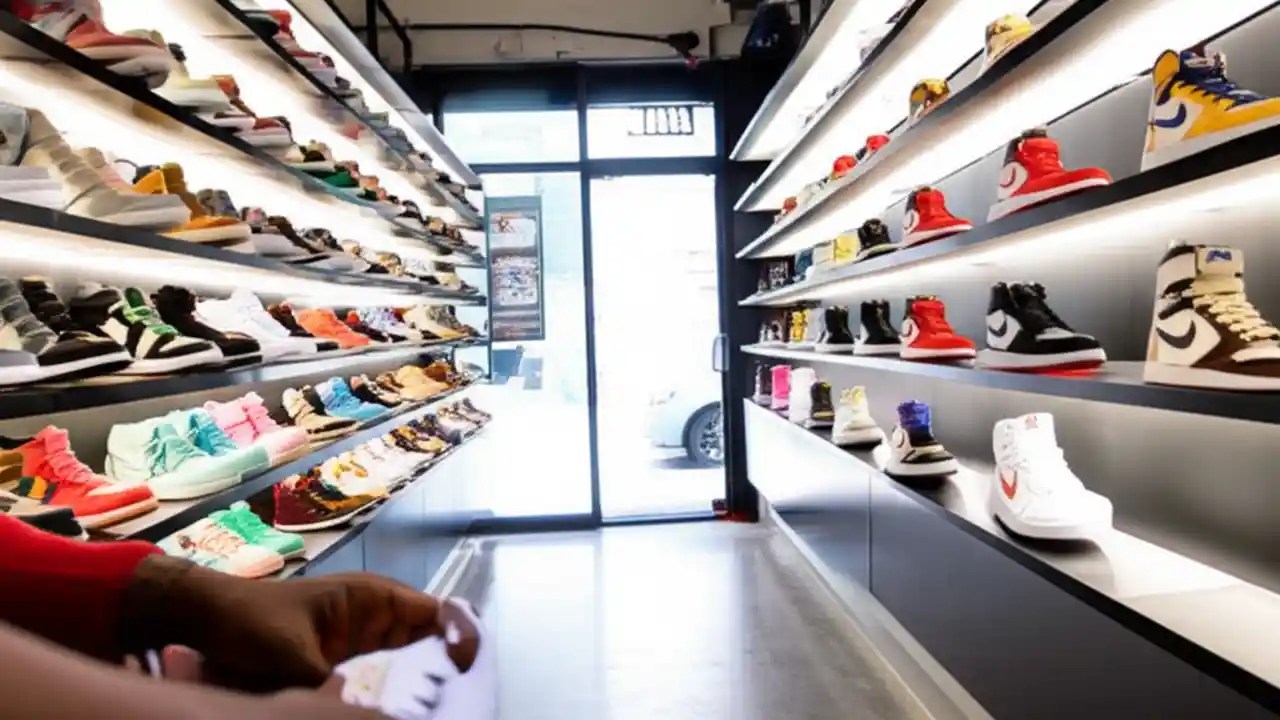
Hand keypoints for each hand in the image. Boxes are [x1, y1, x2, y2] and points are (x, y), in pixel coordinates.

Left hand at [123, 556, 445, 691]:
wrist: (205, 619)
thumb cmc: (251, 622)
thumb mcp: (291, 656)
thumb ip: (325, 688)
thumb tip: (355, 710)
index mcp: (372, 598)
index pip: (436, 613)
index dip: (459, 636)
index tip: (466, 669)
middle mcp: (375, 615)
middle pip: (431, 640)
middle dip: (447, 668)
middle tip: (456, 701)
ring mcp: (361, 638)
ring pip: (410, 662)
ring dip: (423, 684)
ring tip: (437, 706)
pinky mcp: (344, 661)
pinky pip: (383, 676)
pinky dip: (394, 693)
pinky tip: (400, 709)